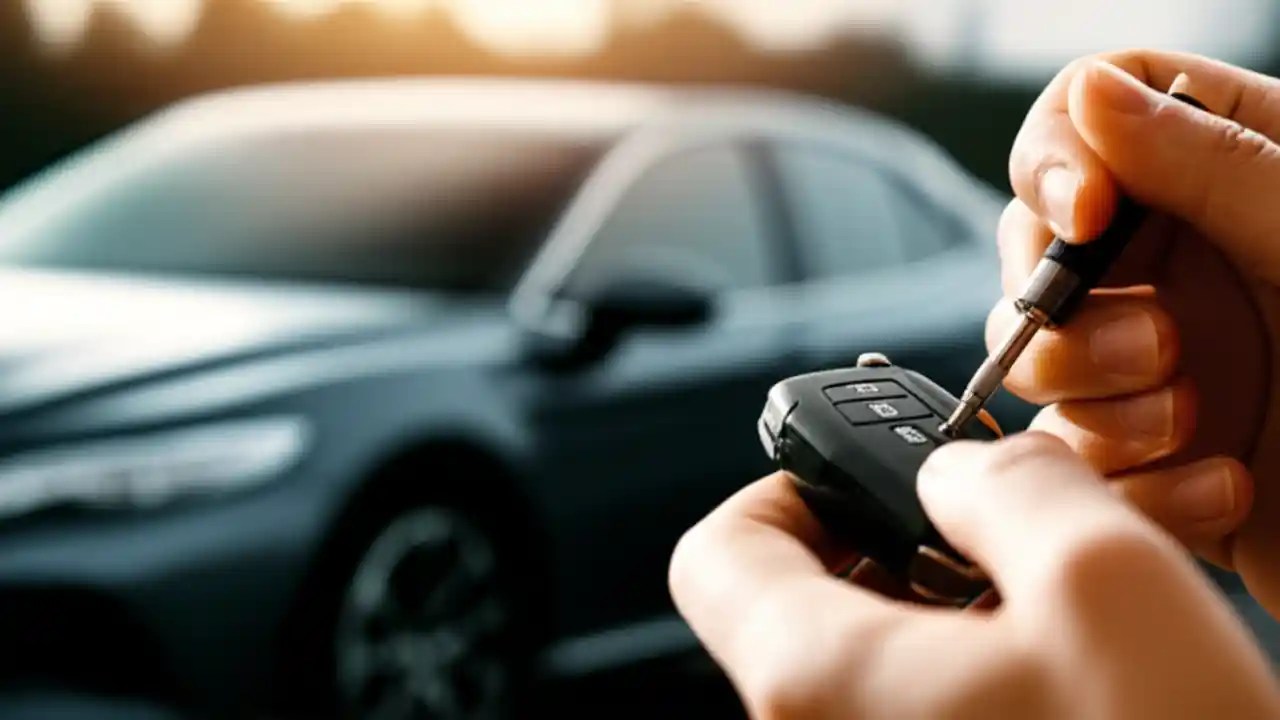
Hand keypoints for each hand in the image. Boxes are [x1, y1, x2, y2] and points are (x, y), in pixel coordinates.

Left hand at [670, 434, 1279, 718]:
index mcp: (816, 679)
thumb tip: (962, 470)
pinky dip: (971, 672)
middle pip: (796, 604)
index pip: (717, 554)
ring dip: (946, 611)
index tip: (871, 476)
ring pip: (867, 661)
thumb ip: (1006, 485)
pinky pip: (915, 712)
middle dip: (893, 546)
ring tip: (1047, 610)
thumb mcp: (1105, 582)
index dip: (787, 488)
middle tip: (992, 535)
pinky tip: (1060, 675)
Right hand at [993, 50, 1279, 613]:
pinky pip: (1073, 464)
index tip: (1085, 214)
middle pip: (1035, 255)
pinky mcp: (1144, 459)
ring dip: (1097, 403)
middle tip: (1157, 344)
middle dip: (1067, 312)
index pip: (1084, 123)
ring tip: (1189, 420)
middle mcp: (1174, 266)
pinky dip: (1136, 484)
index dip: (1056, 159)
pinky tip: (1222, 486)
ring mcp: (1149, 364)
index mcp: (1222, 182)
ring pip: (1035, 364)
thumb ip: (1207, 162)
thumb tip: (1089, 90)